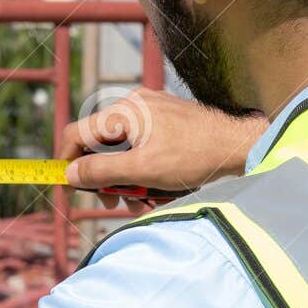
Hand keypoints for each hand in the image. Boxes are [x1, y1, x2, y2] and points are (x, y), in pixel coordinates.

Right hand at [58, 88, 267, 212]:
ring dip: (124, 178)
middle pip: (100, 144)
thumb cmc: (194, 156)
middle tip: (113, 202)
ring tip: (138, 202)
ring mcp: (151, 111)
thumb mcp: (142, 170)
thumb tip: (70, 175)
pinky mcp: (165, 122)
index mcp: (125, 111)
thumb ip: (102, 171)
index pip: (77, 133)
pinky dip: (140, 169)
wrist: (239, 147)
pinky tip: (153, 189)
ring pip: (121, 148)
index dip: (68, 162)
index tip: (70, 188)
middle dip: (104, 176)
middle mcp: (134, 105)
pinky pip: (140, 146)